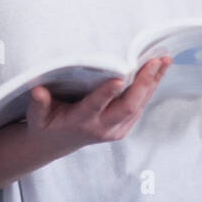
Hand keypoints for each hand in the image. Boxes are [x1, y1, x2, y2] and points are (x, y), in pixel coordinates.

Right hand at [25, 55, 170, 152]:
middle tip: (154, 61)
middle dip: (144, 84)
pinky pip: (141, 104)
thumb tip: (37, 90)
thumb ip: (39, 104)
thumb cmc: (47, 123)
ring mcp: (117, 128)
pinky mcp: (125, 124)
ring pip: (140, 104)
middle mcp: (103, 127)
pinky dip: (152, 85)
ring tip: (164, 59)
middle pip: (128, 106)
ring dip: (154, 81)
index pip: (96, 106)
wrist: (58, 142)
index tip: (119, 78)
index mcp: (81, 121)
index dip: (107, 93)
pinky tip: (160, 68)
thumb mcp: (37, 116)